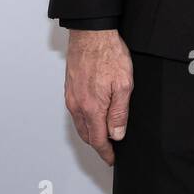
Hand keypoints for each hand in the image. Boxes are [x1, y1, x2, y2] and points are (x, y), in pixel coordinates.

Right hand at [64, 29, 132, 166]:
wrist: (91, 34)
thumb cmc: (109, 54)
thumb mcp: (124, 85)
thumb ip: (119, 112)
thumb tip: (116, 134)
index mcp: (92, 108)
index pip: (98, 139)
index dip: (106, 152)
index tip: (112, 159)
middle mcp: (78, 105)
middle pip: (86, 135)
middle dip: (98, 145)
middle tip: (109, 151)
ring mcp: (72, 97)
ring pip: (80, 124)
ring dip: (91, 133)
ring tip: (103, 137)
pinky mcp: (70, 89)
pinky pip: (76, 112)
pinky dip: (85, 121)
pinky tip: (93, 117)